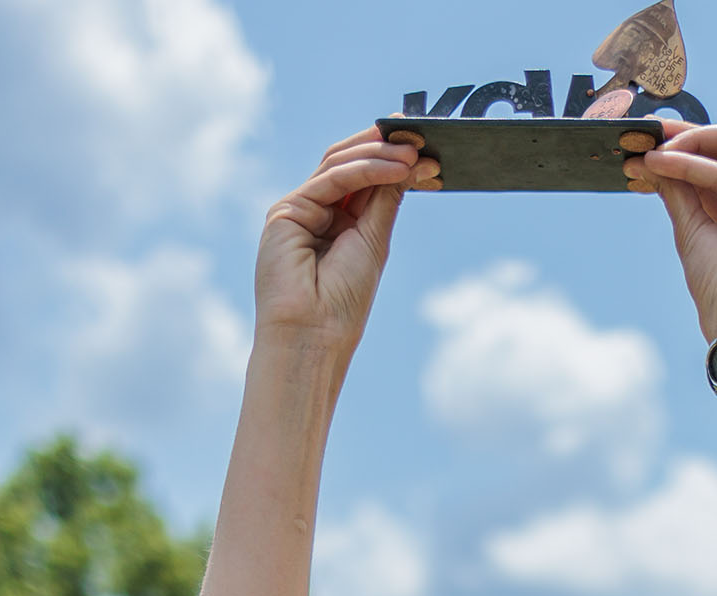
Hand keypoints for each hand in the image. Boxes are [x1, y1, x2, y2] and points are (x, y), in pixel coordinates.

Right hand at [254, 128, 437, 350]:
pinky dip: (365, 169)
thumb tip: (407, 165)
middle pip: (351, 164)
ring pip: (341, 165)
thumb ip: (384, 202)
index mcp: (338, 224)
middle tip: (424, 137)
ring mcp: (300, 209)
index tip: (429, 152)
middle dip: (388, 148)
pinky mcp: (287, 211)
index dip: (395, 162)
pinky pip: (331, 179)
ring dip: (381, 155)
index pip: (366, 180)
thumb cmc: (343, 304)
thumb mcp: (373, 243)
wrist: (313, 337)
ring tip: (415, 153)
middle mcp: (317, 212)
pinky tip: (395, 167)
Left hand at [627, 124, 716, 340]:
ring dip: (691, 141)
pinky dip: (693, 164)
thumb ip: (679, 191)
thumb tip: (653, 159)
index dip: (685, 146)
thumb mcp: (691, 230)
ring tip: (652, 151)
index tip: (645, 146)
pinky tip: (663, 164)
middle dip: (686, 134)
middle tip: (644, 134)